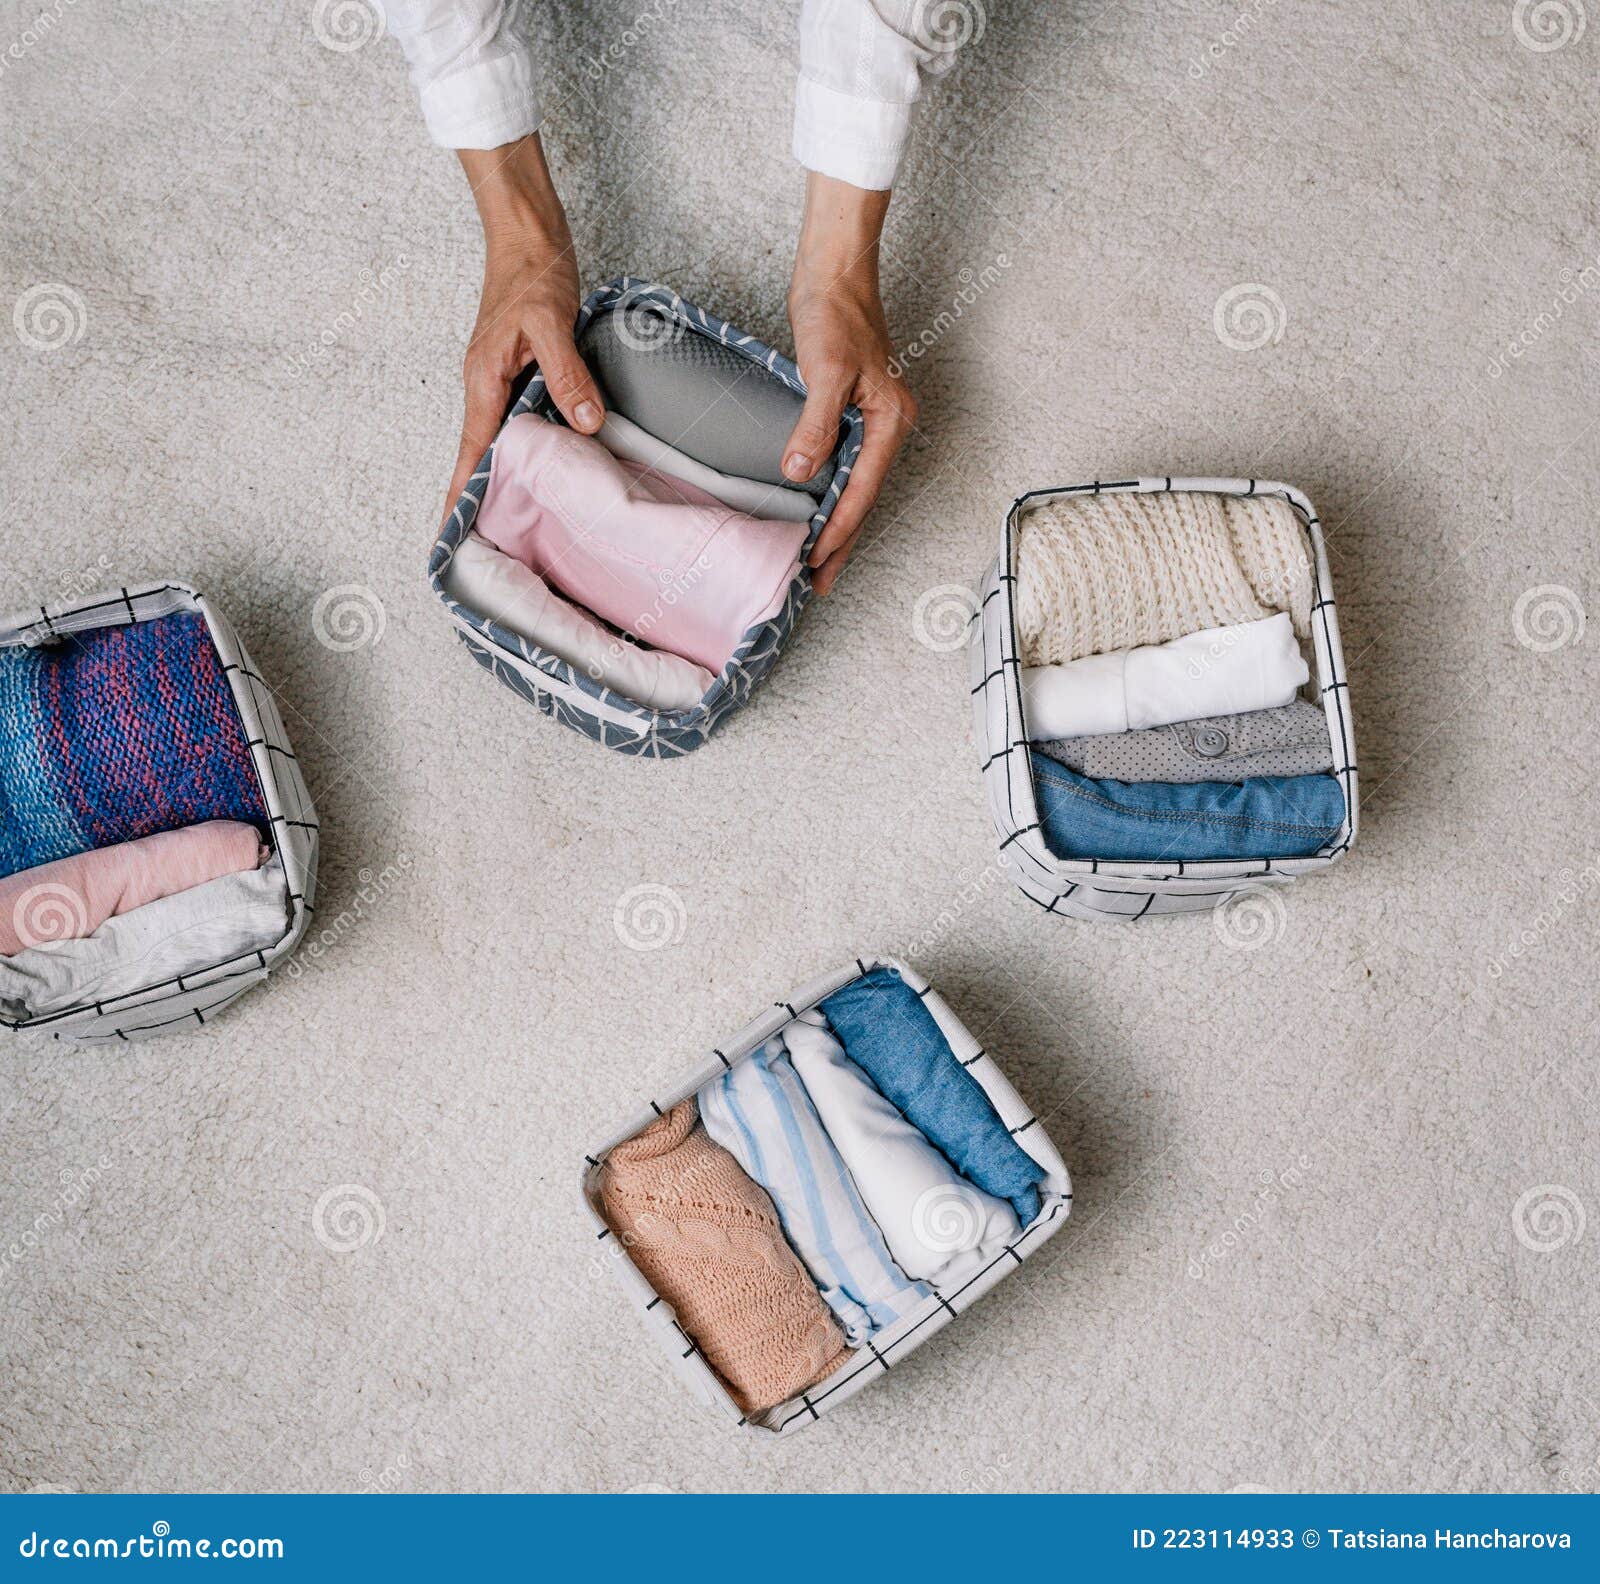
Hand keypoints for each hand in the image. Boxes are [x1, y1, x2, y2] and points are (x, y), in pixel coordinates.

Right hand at [443, 135, 604, 520]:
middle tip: (492, 545)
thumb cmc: (533, 271)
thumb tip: (584, 423)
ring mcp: (501, 378)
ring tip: (519, 519)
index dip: (462, 493)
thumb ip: (567, 375)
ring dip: (509, 473)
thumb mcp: (552, 324)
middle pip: (483, 453)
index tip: (452, 532)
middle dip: (483, 496)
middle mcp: (486, 386)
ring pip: (504, 437)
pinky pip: (522, 418)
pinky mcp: (520, 370)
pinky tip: (552, 460)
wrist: (528, 232)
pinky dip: (533, 443)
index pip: (471, 452)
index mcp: (483, 382)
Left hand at [784, 173, 917, 595]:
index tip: (814, 562)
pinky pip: (845, 465)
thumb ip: (815, 424)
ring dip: (836, 522)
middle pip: (863, 497)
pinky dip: (831, 492)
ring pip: (855, 485)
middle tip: (818, 582)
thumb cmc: (834, 312)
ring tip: (816, 559)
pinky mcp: (855, 410)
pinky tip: (814, 508)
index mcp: (890, 422)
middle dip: (841, 541)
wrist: (836, 269)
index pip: (860, 492)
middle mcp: (888, 426)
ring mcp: (873, 419)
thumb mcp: (824, 369)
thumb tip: (802, 473)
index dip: (837, 530)